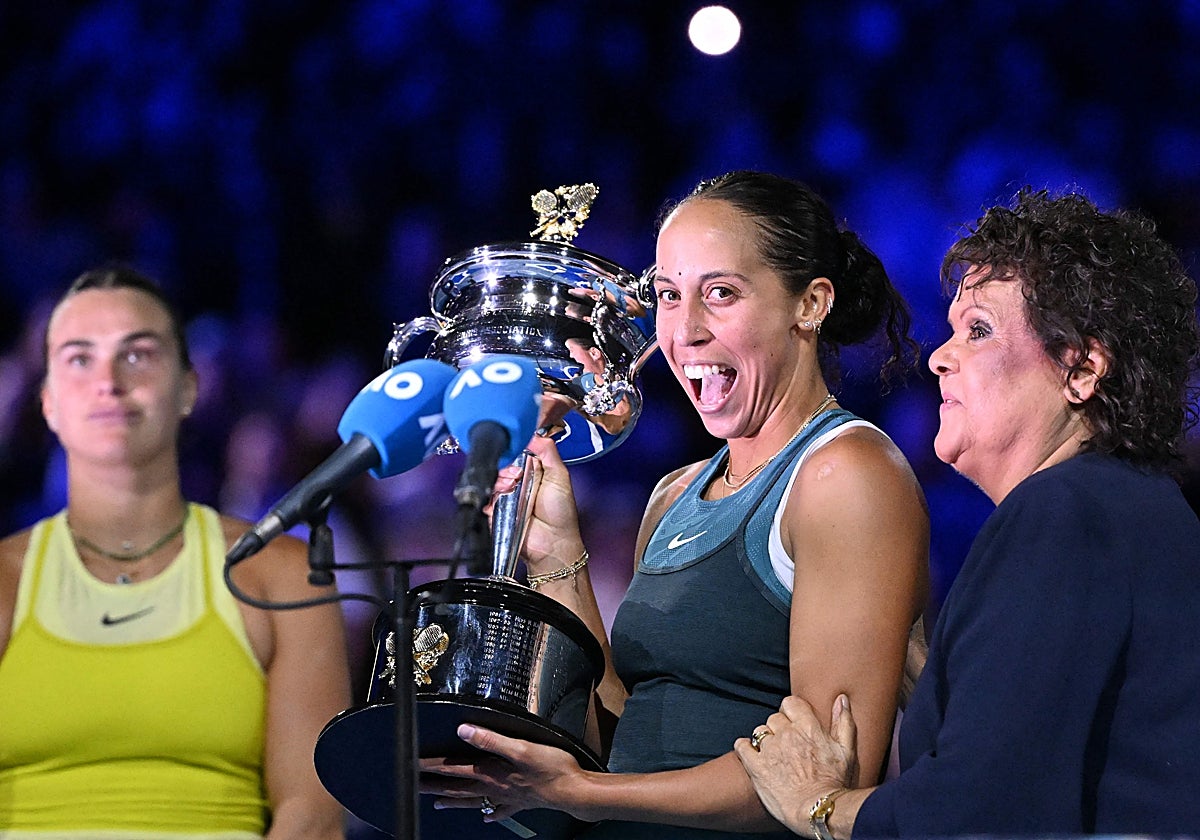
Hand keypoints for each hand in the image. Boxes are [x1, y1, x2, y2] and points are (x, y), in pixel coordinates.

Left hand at [420, 724, 587, 821]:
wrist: (574, 791)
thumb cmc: (552, 768)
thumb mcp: (520, 748)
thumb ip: (491, 740)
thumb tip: (464, 731)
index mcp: (492, 773)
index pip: (455, 768)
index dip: (434, 765)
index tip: (414, 763)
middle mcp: (495, 787)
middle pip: (459, 787)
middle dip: (436, 785)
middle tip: (416, 786)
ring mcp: (507, 797)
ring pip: (473, 800)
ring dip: (454, 800)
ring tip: (438, 803)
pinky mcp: (521, 802)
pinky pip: (500, 811)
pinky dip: (491, 814)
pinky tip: (487, 818)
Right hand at [490, 434, 584, 571]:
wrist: (553, 542)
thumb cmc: (561, 513)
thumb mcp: (560, 476)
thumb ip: (548, 452)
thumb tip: (533, 434)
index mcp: (533, 471)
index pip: (515, 453)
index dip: (514, 453)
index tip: (518, 460)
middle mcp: (518, 483)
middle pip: (500, 466)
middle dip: (506, 469)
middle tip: (516, 477)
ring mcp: (506, 498)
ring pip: (491, 481)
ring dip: (498, 483)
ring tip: (510, 491)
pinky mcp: (495, 512)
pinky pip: (484, 500)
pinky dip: (490, 500)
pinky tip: (500, 502)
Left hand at [733, 695, 858, 833]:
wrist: (817, 810)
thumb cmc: (834, 783)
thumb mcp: (846, 750)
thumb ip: (844, 722)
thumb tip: (841, 699)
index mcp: (807, 727)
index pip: (790, 703)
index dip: (790, 711)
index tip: (792, 722)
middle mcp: (786, 734)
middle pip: (774, 718)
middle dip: (779, 729)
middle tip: (786, 745)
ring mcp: (770, 749)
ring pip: (759, 731)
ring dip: (764, 740)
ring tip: (772, 754)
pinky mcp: (756, 766)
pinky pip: (742, 746)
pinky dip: (744, 748)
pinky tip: (750, 754)